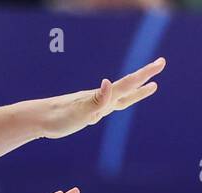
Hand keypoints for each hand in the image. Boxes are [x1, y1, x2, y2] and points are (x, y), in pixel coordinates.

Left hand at [39, 57, 164, 139]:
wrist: (40, 119)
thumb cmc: (59, 117)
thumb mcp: (80, 111)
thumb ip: (97, 99)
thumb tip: (108, 83)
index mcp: (103, 97)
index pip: (128, 84)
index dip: (145, 74)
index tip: (160, 63)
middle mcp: (101, 98)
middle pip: (128, 86)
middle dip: (145, 77)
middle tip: (161, 63)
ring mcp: (95, 104)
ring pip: (121, 96)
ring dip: (137, 91)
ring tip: (151, 86)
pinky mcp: (88, 112)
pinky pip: (109, 106)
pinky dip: (119, 102)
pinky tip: (117, 103)